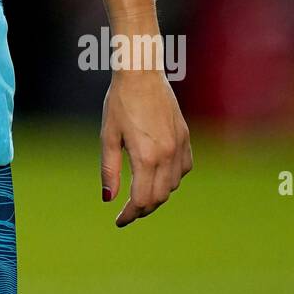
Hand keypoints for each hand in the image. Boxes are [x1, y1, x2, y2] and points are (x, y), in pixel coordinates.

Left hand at [100, 69, 192, 226]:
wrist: (141, 73)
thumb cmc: (119, 102)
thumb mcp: (108, 136)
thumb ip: (109, 170)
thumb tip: (108, 199)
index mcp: (146, 157)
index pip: (142, 200)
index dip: (130, 215)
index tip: (119, 220)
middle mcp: (167, 155)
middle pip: (159, 197)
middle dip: (143, 208)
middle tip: (127, 211)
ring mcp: (179, 146)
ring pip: (173, 185)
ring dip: (157, 194)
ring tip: (140, 193)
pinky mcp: (185, 136)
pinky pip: (184, 168)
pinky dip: (173, 178)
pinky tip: (159, 174)